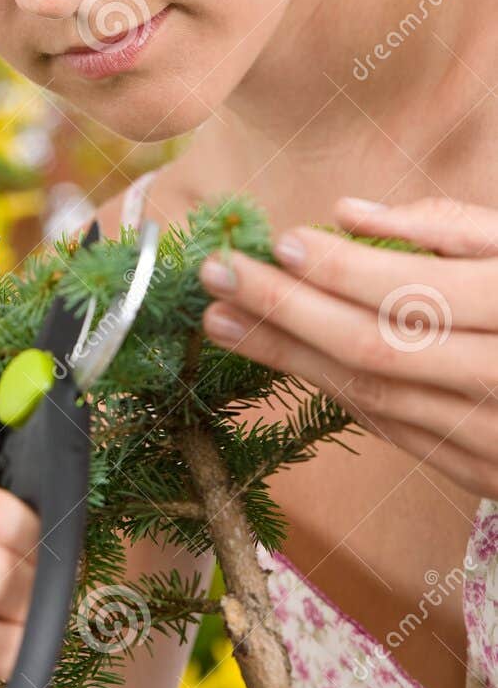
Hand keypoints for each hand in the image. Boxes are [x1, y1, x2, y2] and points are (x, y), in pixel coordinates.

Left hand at [196, 194, 497, 500]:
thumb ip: (456, 228)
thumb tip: (352, 213)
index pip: (419, 296)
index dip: (344, 270)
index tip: (282, 240)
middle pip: (379, 352)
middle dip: (288, 312)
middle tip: (217, 276)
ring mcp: (497, 438)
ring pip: (375, 397)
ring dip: (288, 356)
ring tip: (222, 318)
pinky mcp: (483, 474)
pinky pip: (392, 428)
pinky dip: (332, 388)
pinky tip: (283, 355)